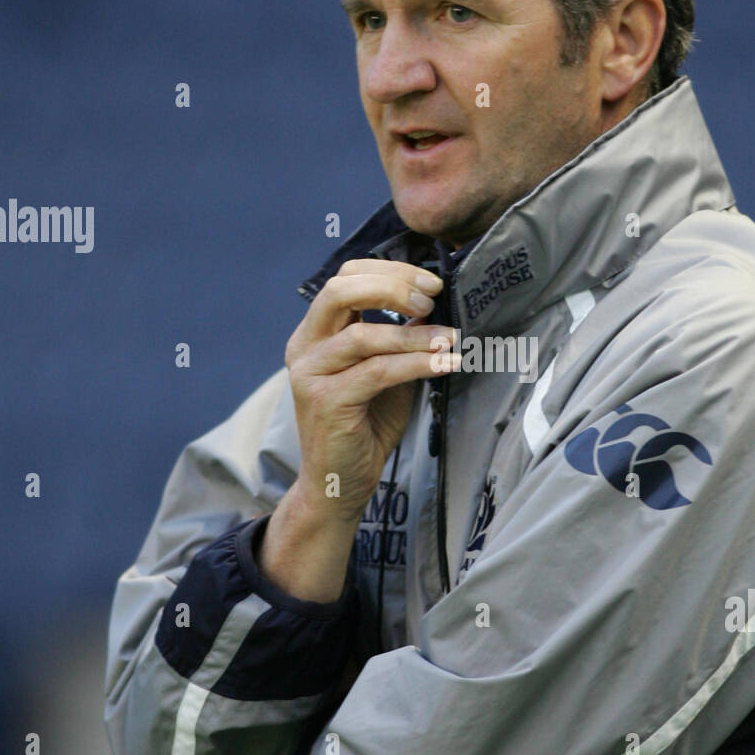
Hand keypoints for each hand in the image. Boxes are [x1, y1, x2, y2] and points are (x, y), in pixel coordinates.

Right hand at [258, 259, 460, 602]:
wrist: (341, 484)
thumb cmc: (366, 426)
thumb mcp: (388, 371)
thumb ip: (402, 338)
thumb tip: (435, 305)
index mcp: (315, 333)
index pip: (345, 278)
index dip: (389, 271)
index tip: (430, 283)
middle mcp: (304, 347)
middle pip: (341, 290)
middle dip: (392, 286)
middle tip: (432, 299)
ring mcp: (310, 373)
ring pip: (363, 334)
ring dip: (414, 334)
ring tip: (450, 339)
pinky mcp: (325, 401)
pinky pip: (376, 372)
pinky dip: (416, 364)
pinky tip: (445, 365)